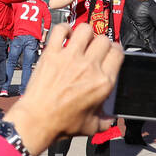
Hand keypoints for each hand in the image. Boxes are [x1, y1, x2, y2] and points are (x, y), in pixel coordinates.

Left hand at [10, 23, 122, 155]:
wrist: (37, 120)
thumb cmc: (62, 124)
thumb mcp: (92, 126)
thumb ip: (106, 120)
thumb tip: (112, 118)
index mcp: (103, 82)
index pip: (118, 53)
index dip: (115, 50)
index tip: (110, 52)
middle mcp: (89, 67)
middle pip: (104, 40)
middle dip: (102, 42)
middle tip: (95, 48)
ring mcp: (69, 58)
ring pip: (86, 30)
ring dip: (86, 33)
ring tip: (82, 41)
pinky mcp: (51, 54)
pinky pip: (60, 30)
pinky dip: (64, 29)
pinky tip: (65, 36)